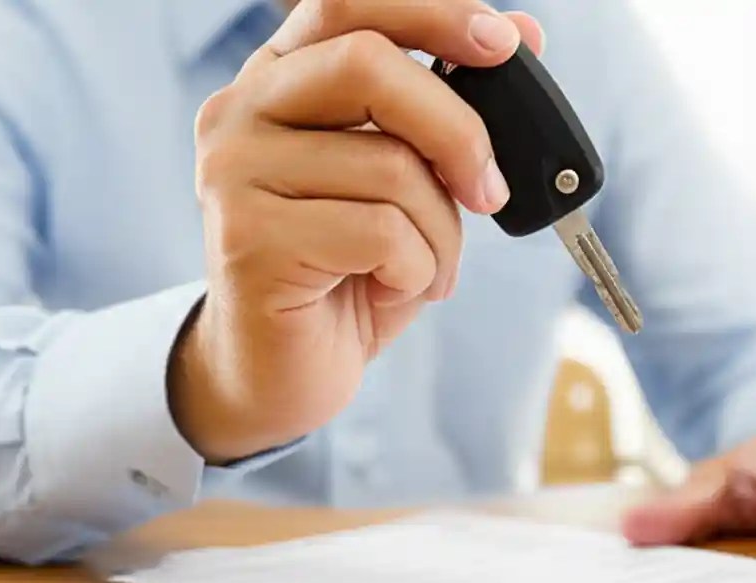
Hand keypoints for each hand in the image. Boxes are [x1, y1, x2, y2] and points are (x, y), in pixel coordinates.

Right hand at [170, 0, 544, 462]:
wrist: (278, 373)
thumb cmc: (346, 272)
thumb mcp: (406, 181)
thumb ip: (445, 110)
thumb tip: (523, 35)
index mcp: (278, 80)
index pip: (348, 4)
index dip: (434, 13)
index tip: (506, 45)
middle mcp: (240, 112)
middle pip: (369, 63)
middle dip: (457, 129)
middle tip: (488, 189)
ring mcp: (232, 173)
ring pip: (389, 165)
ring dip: (441, 231)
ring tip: (425, 267)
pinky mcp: (247, 239)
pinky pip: (380, 232)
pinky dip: (418, 269)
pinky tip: (395, 289)